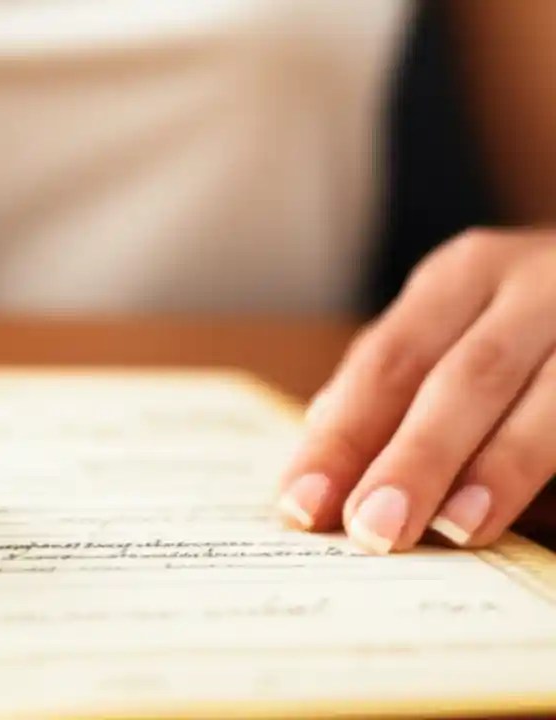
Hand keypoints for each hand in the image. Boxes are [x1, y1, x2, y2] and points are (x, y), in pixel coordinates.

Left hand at [279, 228, 555, 552]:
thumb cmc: (531, 330)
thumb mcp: (458, 333)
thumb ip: (396, 391)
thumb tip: (321, 459)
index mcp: (466, 275)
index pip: (388, 361)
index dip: (344, 436)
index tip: (303, 503)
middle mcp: (540, 282)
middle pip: (467, 377)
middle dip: (416, 458)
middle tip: (373, 529)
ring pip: (555, 397)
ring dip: (504, 466)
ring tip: (456, 529)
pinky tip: (549, 518)